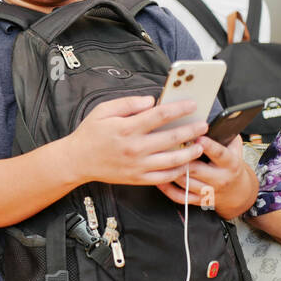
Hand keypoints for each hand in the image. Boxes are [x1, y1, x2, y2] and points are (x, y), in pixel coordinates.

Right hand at [65, 96, 206, 187]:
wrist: (76, 161)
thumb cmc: (89, 134)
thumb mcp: (103, 110)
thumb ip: (128, 103)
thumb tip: (151, 101)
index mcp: (126, 128)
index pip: (160, 115)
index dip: (179, 109)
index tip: (192, 105)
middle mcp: (134, 147)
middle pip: (171, 137)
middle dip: (192, 130)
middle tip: (203, 125)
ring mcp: (137, 165)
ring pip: (173, 160)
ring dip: (190, 152)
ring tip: (199, 146)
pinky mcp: (137, 178)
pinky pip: (164, 177)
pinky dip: (178, 172)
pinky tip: (185, 164)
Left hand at [157, 132, 256, 216]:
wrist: (238, 192)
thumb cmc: (232, 165)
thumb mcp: (235, 149)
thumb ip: (227, 135)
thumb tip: (216, 119)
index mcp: (230, 164)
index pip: (219, 154)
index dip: (208, 146)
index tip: (198, 137)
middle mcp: (219, 179)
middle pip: (196, 169)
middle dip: (181, 158)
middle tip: (167, 146)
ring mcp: (208, 191)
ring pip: (185, 182)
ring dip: (170, 171)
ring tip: (158, 159)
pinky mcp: (199, 200)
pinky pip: (180, 196)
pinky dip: (167, 189)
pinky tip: (159, 178)